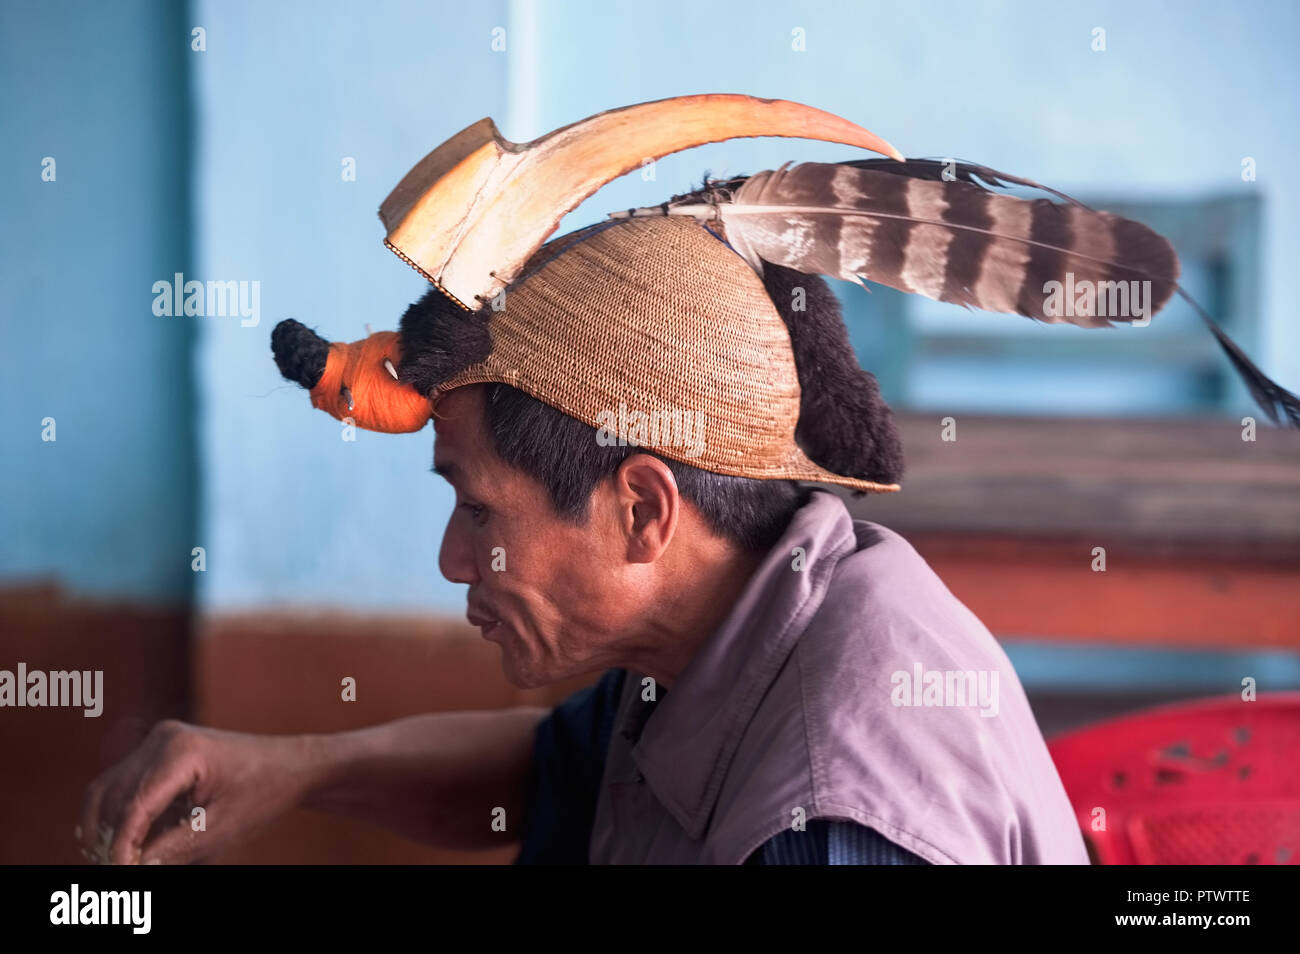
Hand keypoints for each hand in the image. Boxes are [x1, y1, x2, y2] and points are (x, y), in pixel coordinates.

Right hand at [78, 719, 319, 864]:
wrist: (291, 766)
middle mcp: (163, 739)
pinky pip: (125, 786)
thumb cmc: (264, 794)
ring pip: (109, 790)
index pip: (134, 807)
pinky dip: (120, 816)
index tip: (119, 874)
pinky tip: (128, 845)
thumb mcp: (220, 829)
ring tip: (117, 861)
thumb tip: (131, 869)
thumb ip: (172, 850)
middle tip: (115, 870)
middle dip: (106, 839)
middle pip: (113, 797)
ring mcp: (159, 742)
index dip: (120, 847)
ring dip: (105, 827)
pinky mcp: (160, 752)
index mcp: (181, 752)